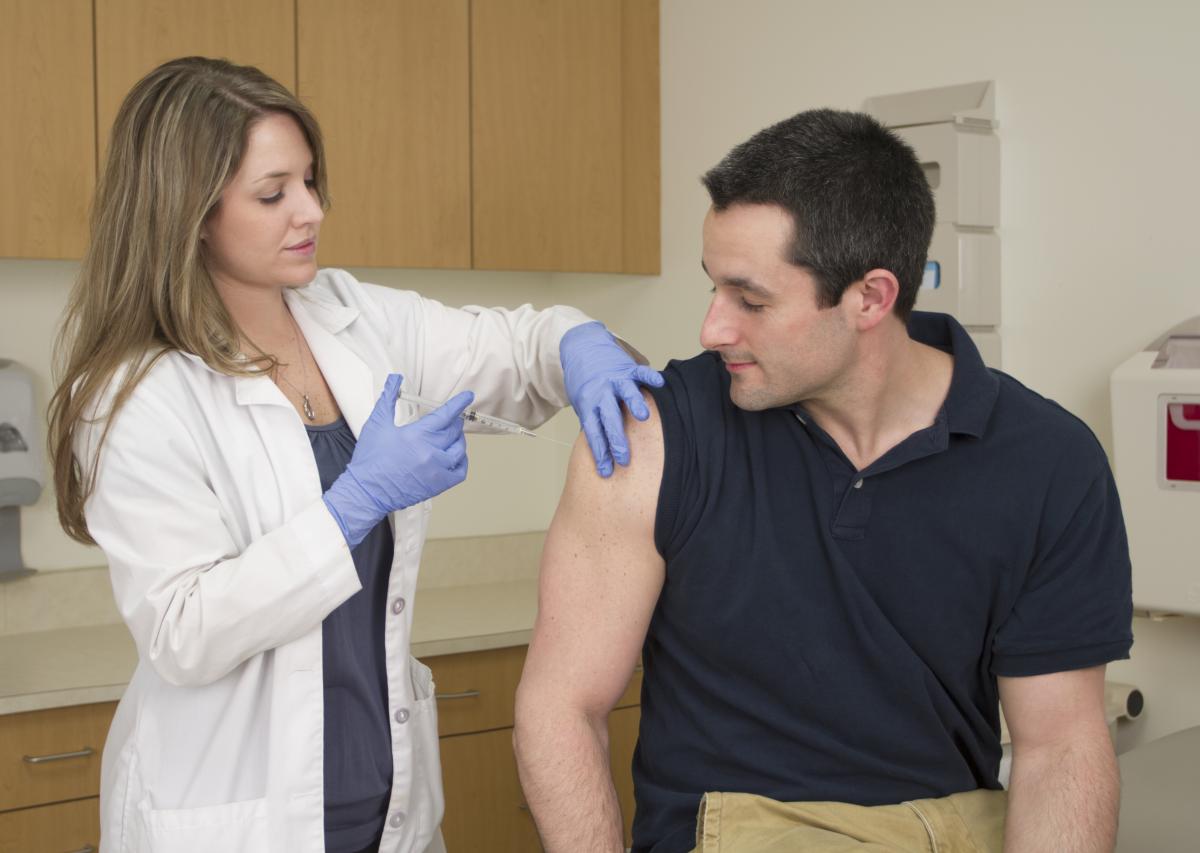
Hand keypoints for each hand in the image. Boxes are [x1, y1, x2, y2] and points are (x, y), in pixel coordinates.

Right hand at [323, 374, 472, 546]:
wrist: (366, 491)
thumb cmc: (370, 460)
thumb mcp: (377, 424)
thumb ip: (388, 398)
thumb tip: (395, 379)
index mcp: (418, 435)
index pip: (446, 414)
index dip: (459, 403)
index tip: (467, 397)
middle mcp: (431, 452)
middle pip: (454, 431)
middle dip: (453, 422)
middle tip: (448, 420)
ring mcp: (437, 470)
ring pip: (459, 449)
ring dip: (457, 440)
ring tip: (449, 436)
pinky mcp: (438, 485)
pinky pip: (460, 471)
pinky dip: (460, 461)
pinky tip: (454, 456)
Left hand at [560, 321, 663, 476]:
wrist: (580, 346)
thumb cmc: (583, 379)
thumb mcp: (581, 402)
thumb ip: (592, 420)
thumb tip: (601, 447)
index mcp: (588, 404)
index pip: (593, 433)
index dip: (599, 453)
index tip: (605, 471)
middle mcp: (601, 393)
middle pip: (609, 420)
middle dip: (616, 441)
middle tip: (624, 459)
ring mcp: (614, 380)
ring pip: (625, 393)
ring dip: (634, 404)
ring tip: (643, 417)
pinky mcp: (626, 368)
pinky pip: (640, 373)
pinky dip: (650, 377)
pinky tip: (659, 384)